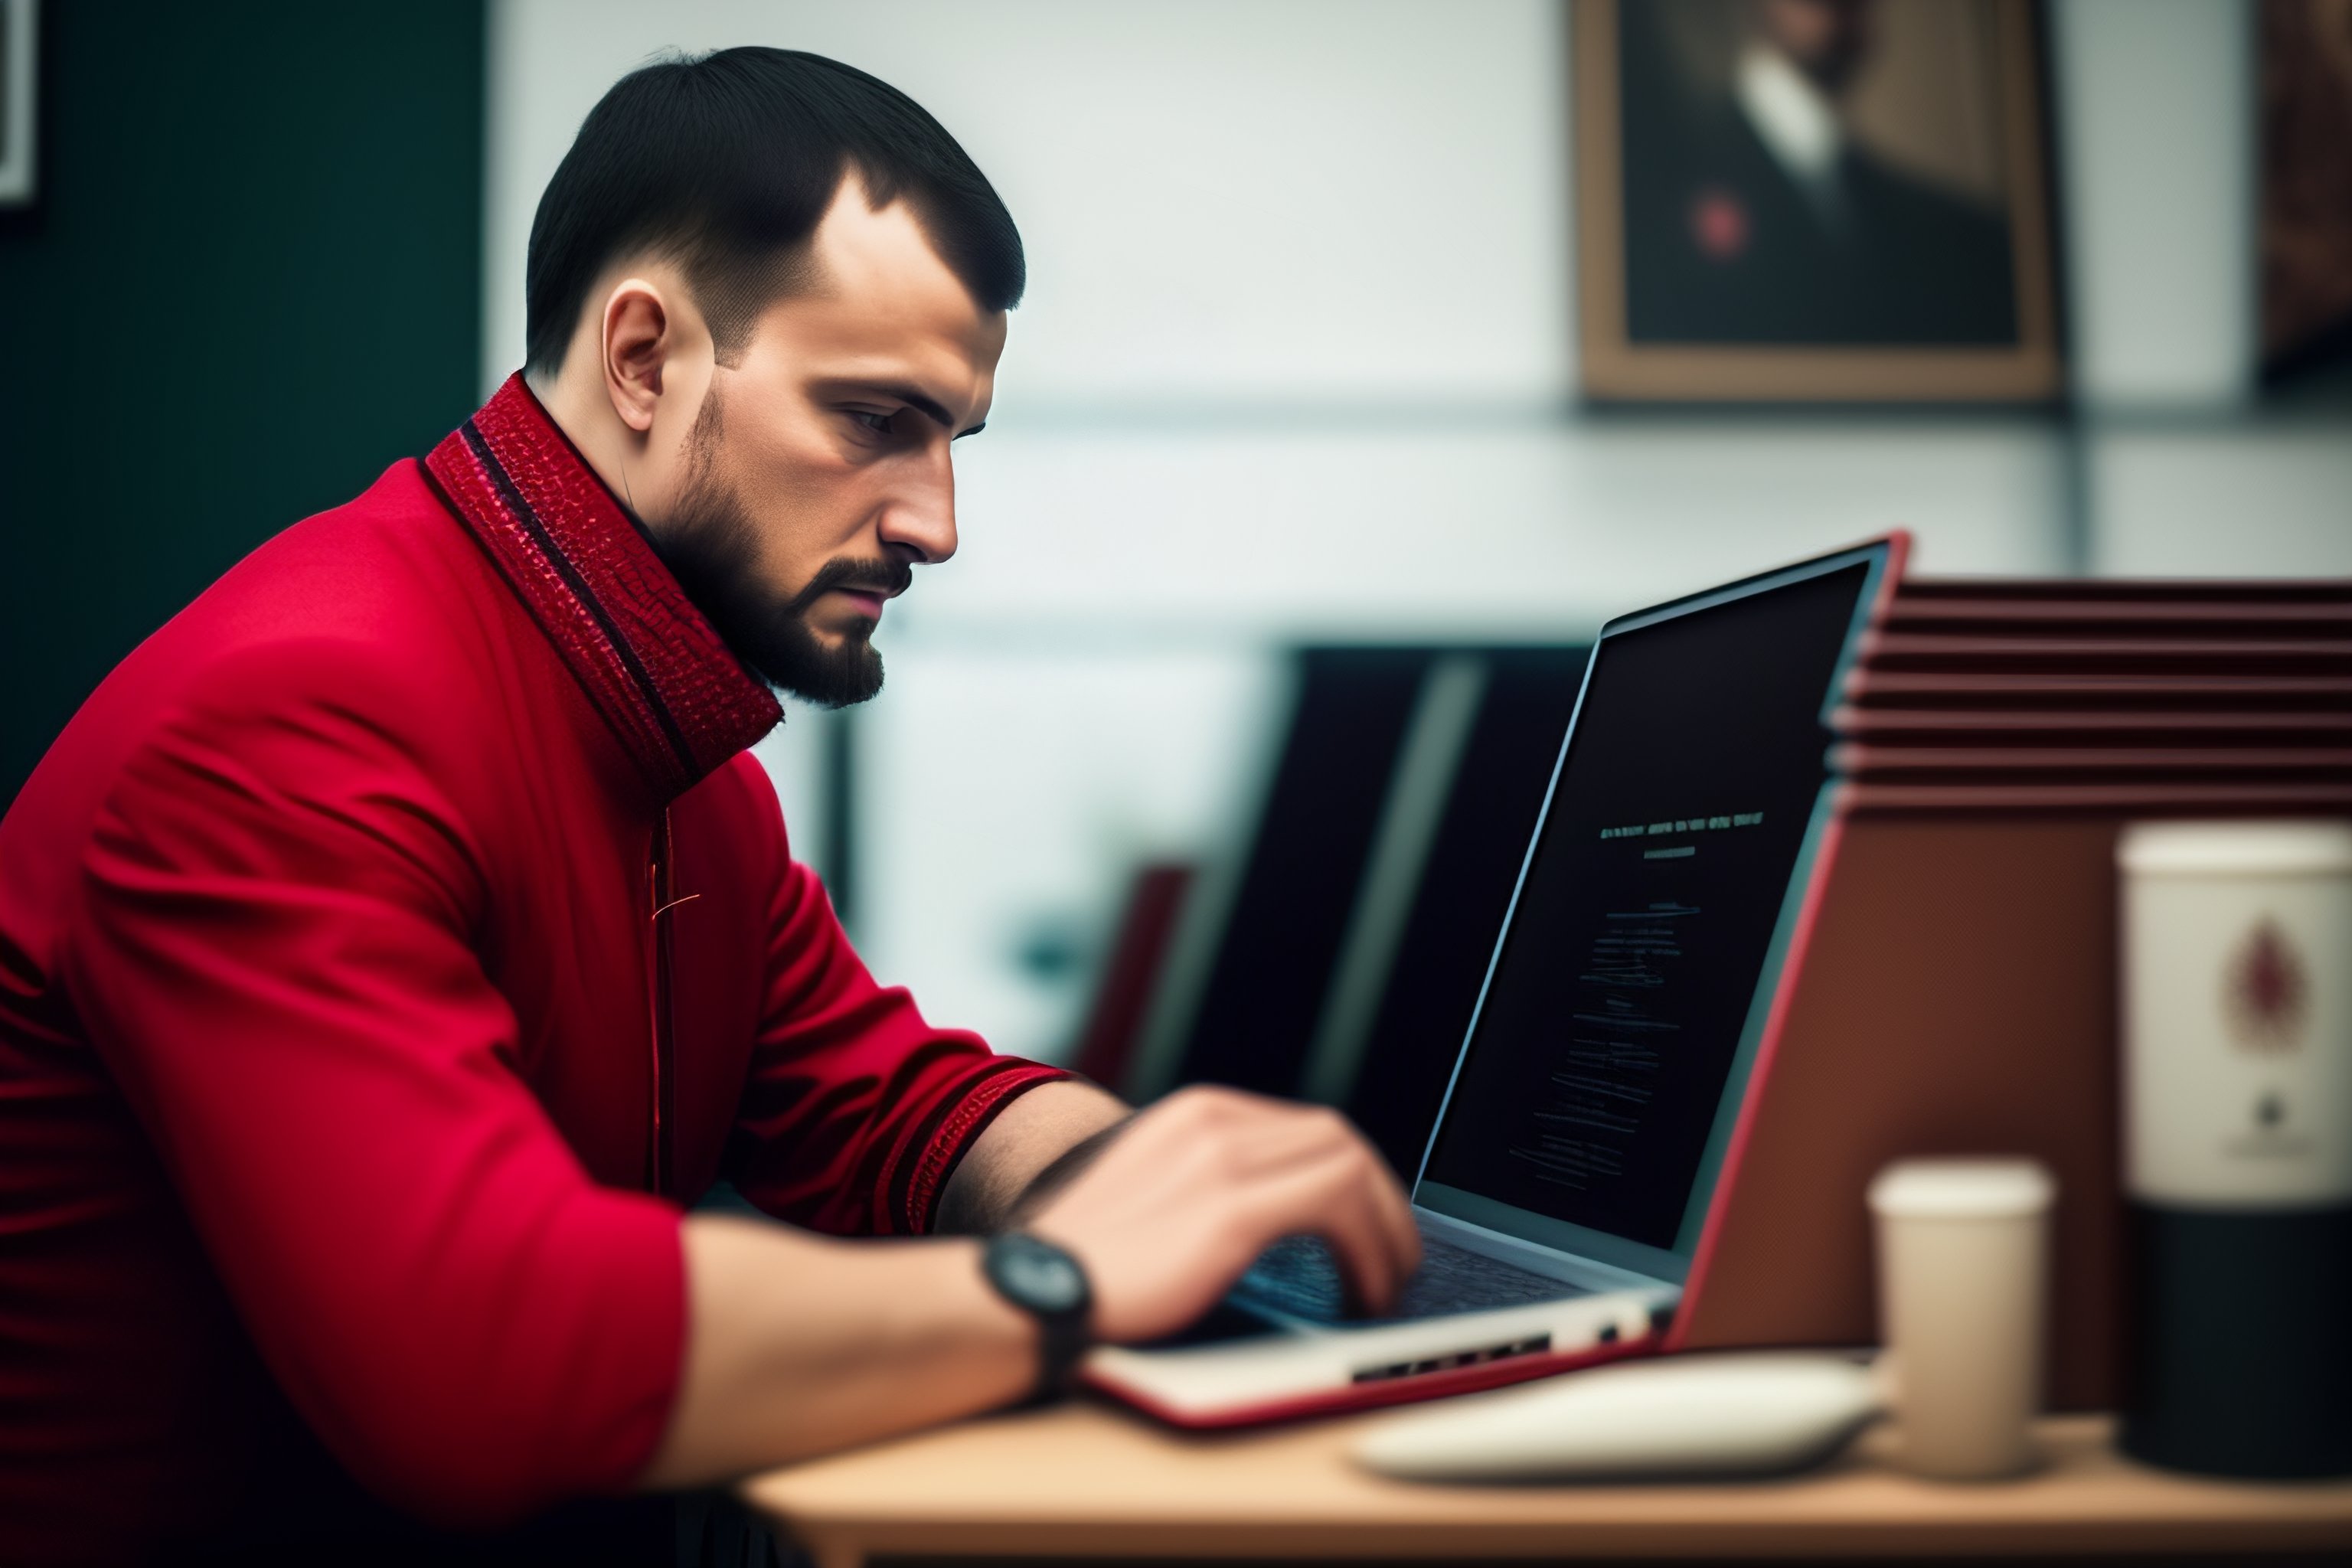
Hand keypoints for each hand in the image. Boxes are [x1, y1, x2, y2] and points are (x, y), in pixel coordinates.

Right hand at [1020, 1086, 1420, 1342]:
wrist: (1030, 1292)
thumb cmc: (1082, 1268)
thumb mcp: (1150, 1200)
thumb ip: (1203, 1190)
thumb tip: (1267, 1225)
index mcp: (1192, 1116)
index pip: (1304, 1128)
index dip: (1351, 1178)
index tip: (1366, 1229)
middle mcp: (1210, 1121)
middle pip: (1337, 1137)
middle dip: (1380, 1199)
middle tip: (1394, 1256)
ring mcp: (1220, 1158)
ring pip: (1349, 1164)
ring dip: (1385, 1227)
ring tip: (1388, 1282)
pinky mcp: (1230, 1208)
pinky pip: (1339, 1207)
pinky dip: (1370, 1249)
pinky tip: (1365, 1291)